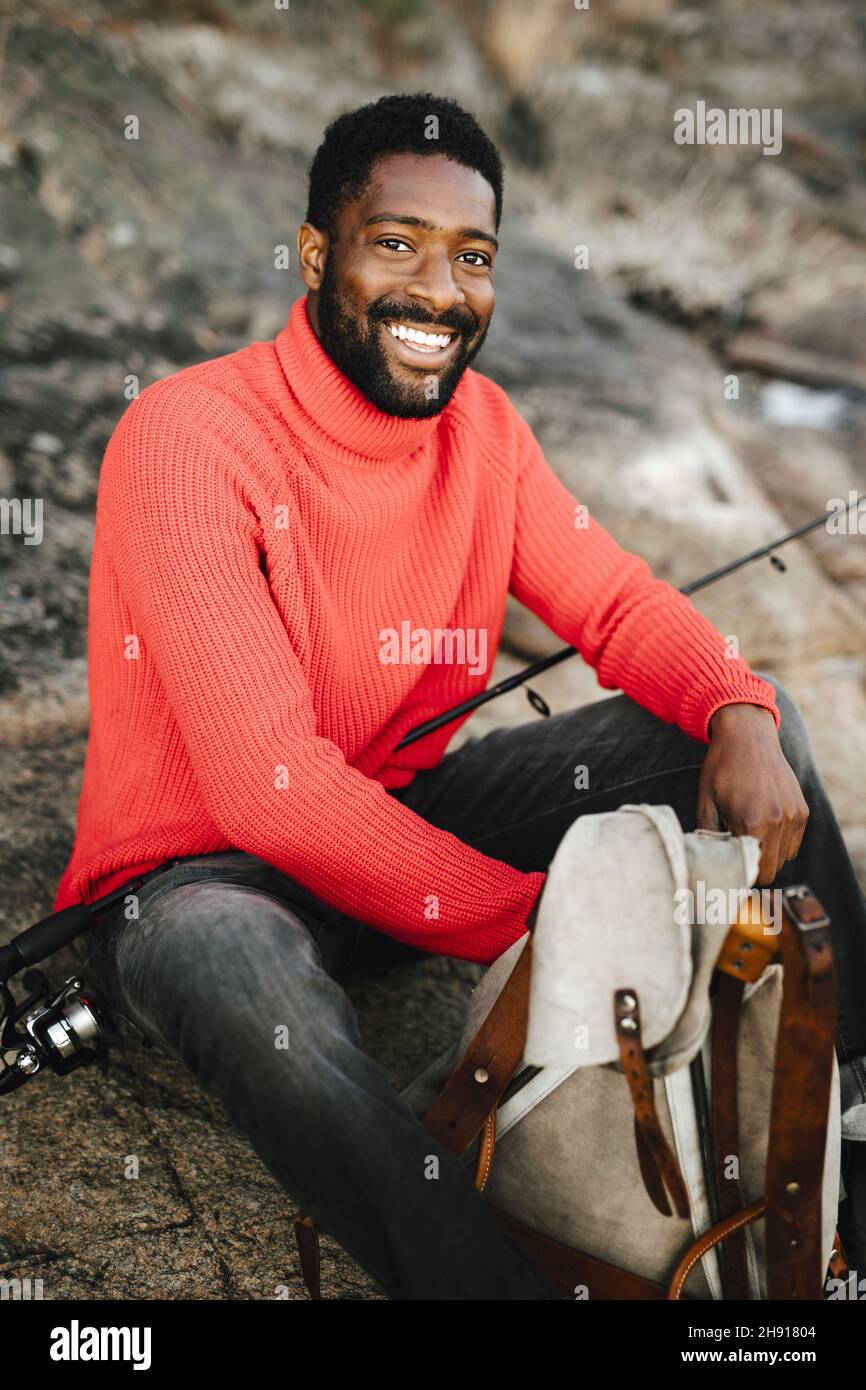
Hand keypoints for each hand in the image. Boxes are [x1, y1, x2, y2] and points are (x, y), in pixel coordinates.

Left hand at [697, 703, 808, 884]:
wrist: (748, 737)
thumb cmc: (721, 769)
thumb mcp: (705, 802)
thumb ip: (709, 837)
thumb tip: (710, 862)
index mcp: (749, 822)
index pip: (749, 870)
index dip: (738, 872)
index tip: (729, 868)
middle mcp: (776, 822)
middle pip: (769, 871)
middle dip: (753, 867)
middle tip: (737, 853)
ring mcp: (792, 816)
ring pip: (783, 859)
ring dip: (768, 855)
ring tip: (750, 836)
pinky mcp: (802, 811)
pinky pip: (793, 843)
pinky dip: (780, 842)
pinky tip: (764, 825)